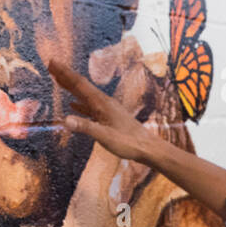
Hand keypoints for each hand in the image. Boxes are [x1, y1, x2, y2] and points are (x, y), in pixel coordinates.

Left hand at [38, 37, 214, 226]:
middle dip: (70, 77)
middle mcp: (119, 115)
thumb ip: (117, 135)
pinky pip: (103, 131)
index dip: (73, 80)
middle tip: (49, 60)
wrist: (176, 166)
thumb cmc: (155, 155)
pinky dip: (88, 125)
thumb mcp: (131, 142)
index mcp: (118, 115)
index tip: (54, 64)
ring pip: (96, 104)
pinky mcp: (128, 140)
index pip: (91, 94)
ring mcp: (123, 126)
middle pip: (90, 93)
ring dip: (77, 89)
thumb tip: (105, 132)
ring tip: (56, 72)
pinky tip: (69, 121)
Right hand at [49, 46, 166, 162]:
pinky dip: (79, 103)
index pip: (79, 84)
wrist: (147, 147)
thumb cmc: (128, 143)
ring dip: (71, 87)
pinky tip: (73, 105)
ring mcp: (106, 109)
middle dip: (65, 75)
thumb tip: (65, 120)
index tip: (52, 61)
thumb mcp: (104, 136)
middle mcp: (103, 102)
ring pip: (84, 94)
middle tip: (51, 64)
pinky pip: (89, 106)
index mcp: (101, 103)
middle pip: (81, 85)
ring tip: (59, 80)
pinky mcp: (108, 117)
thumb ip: (85, 127)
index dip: (64, 73)